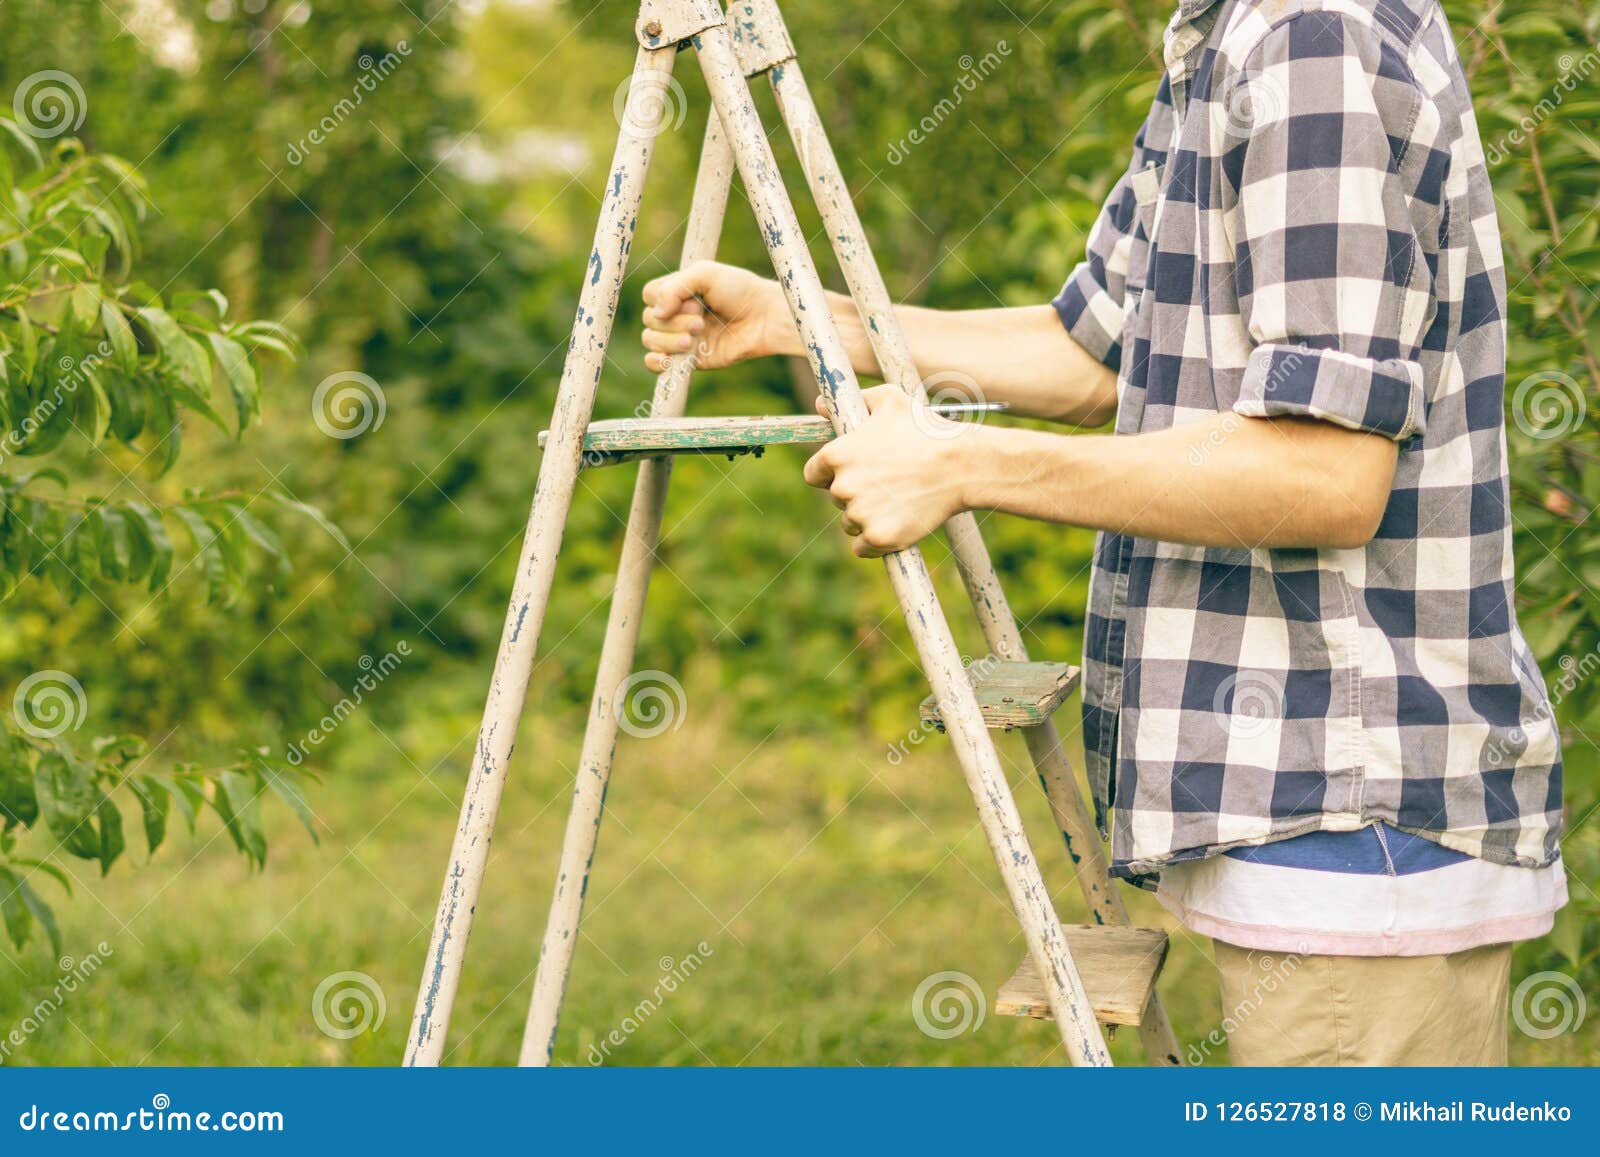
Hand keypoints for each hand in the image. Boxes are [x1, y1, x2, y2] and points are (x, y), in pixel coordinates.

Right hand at [641, 260, 787, 373]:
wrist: (764, 319)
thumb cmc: (739, 291)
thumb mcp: (705, 274)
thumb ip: (675, 287)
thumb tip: (655, 313)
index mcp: (678, 291)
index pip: (649, 295)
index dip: (661, 298)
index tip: (689, 298)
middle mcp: (677, 314)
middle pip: (650, 319)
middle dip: (673, 321)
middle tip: (701, 320)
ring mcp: (681, 337)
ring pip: (651, 340)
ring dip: (669, 340)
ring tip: (694, 338)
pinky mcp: (689, 359)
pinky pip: (657, 364)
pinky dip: (656, 362)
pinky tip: (668, 359)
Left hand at [802, 386, 968, 557]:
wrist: (961, 464)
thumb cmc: (925, 428)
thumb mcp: (889, 400)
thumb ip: (854, 400)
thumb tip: (820, 404)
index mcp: (837, 455)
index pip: (813, 475)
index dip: (831, 475)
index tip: (852, 474)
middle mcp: (843, 487)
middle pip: (836, 500)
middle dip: (855, 494)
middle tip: (887, 484)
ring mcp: (860, 515)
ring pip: (850, 524)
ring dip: (866, 518)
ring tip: (898, 501)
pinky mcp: (879, 538)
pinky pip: (863, 548)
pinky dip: (876, 541)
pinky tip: (896, 524)